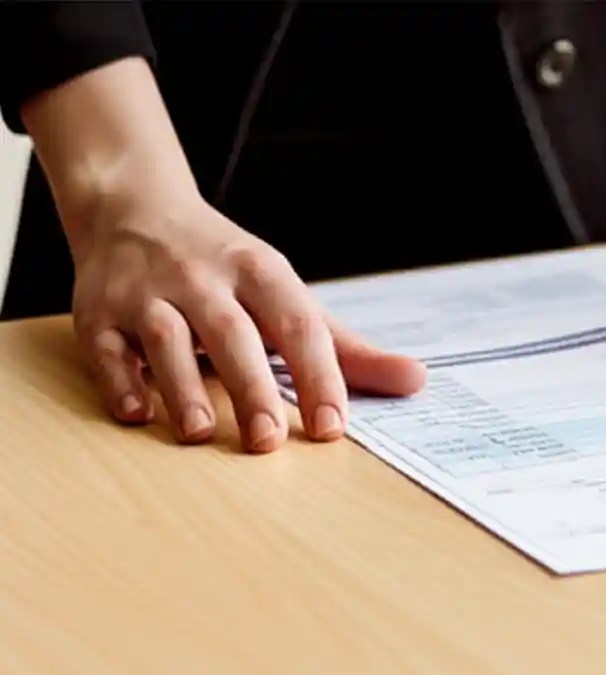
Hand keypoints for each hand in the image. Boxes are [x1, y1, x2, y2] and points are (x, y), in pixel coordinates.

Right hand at [69, 198, 426, 451]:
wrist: (133, 210)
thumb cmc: (226, 271)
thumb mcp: (286, 295)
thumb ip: (345, 347)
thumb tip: (416, 381)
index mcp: (261, 272)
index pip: (298, 324)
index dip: (318, 375)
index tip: (333, 427)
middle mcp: (204, 277)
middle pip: (232, 333)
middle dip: (250, 387)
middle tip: (268, 442)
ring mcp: (148, 293)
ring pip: (165, 338)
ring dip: (182, 386)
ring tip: (200, 433)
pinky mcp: (98, 311)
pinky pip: (106, 347)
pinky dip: (119, 379)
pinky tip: (135, 414)